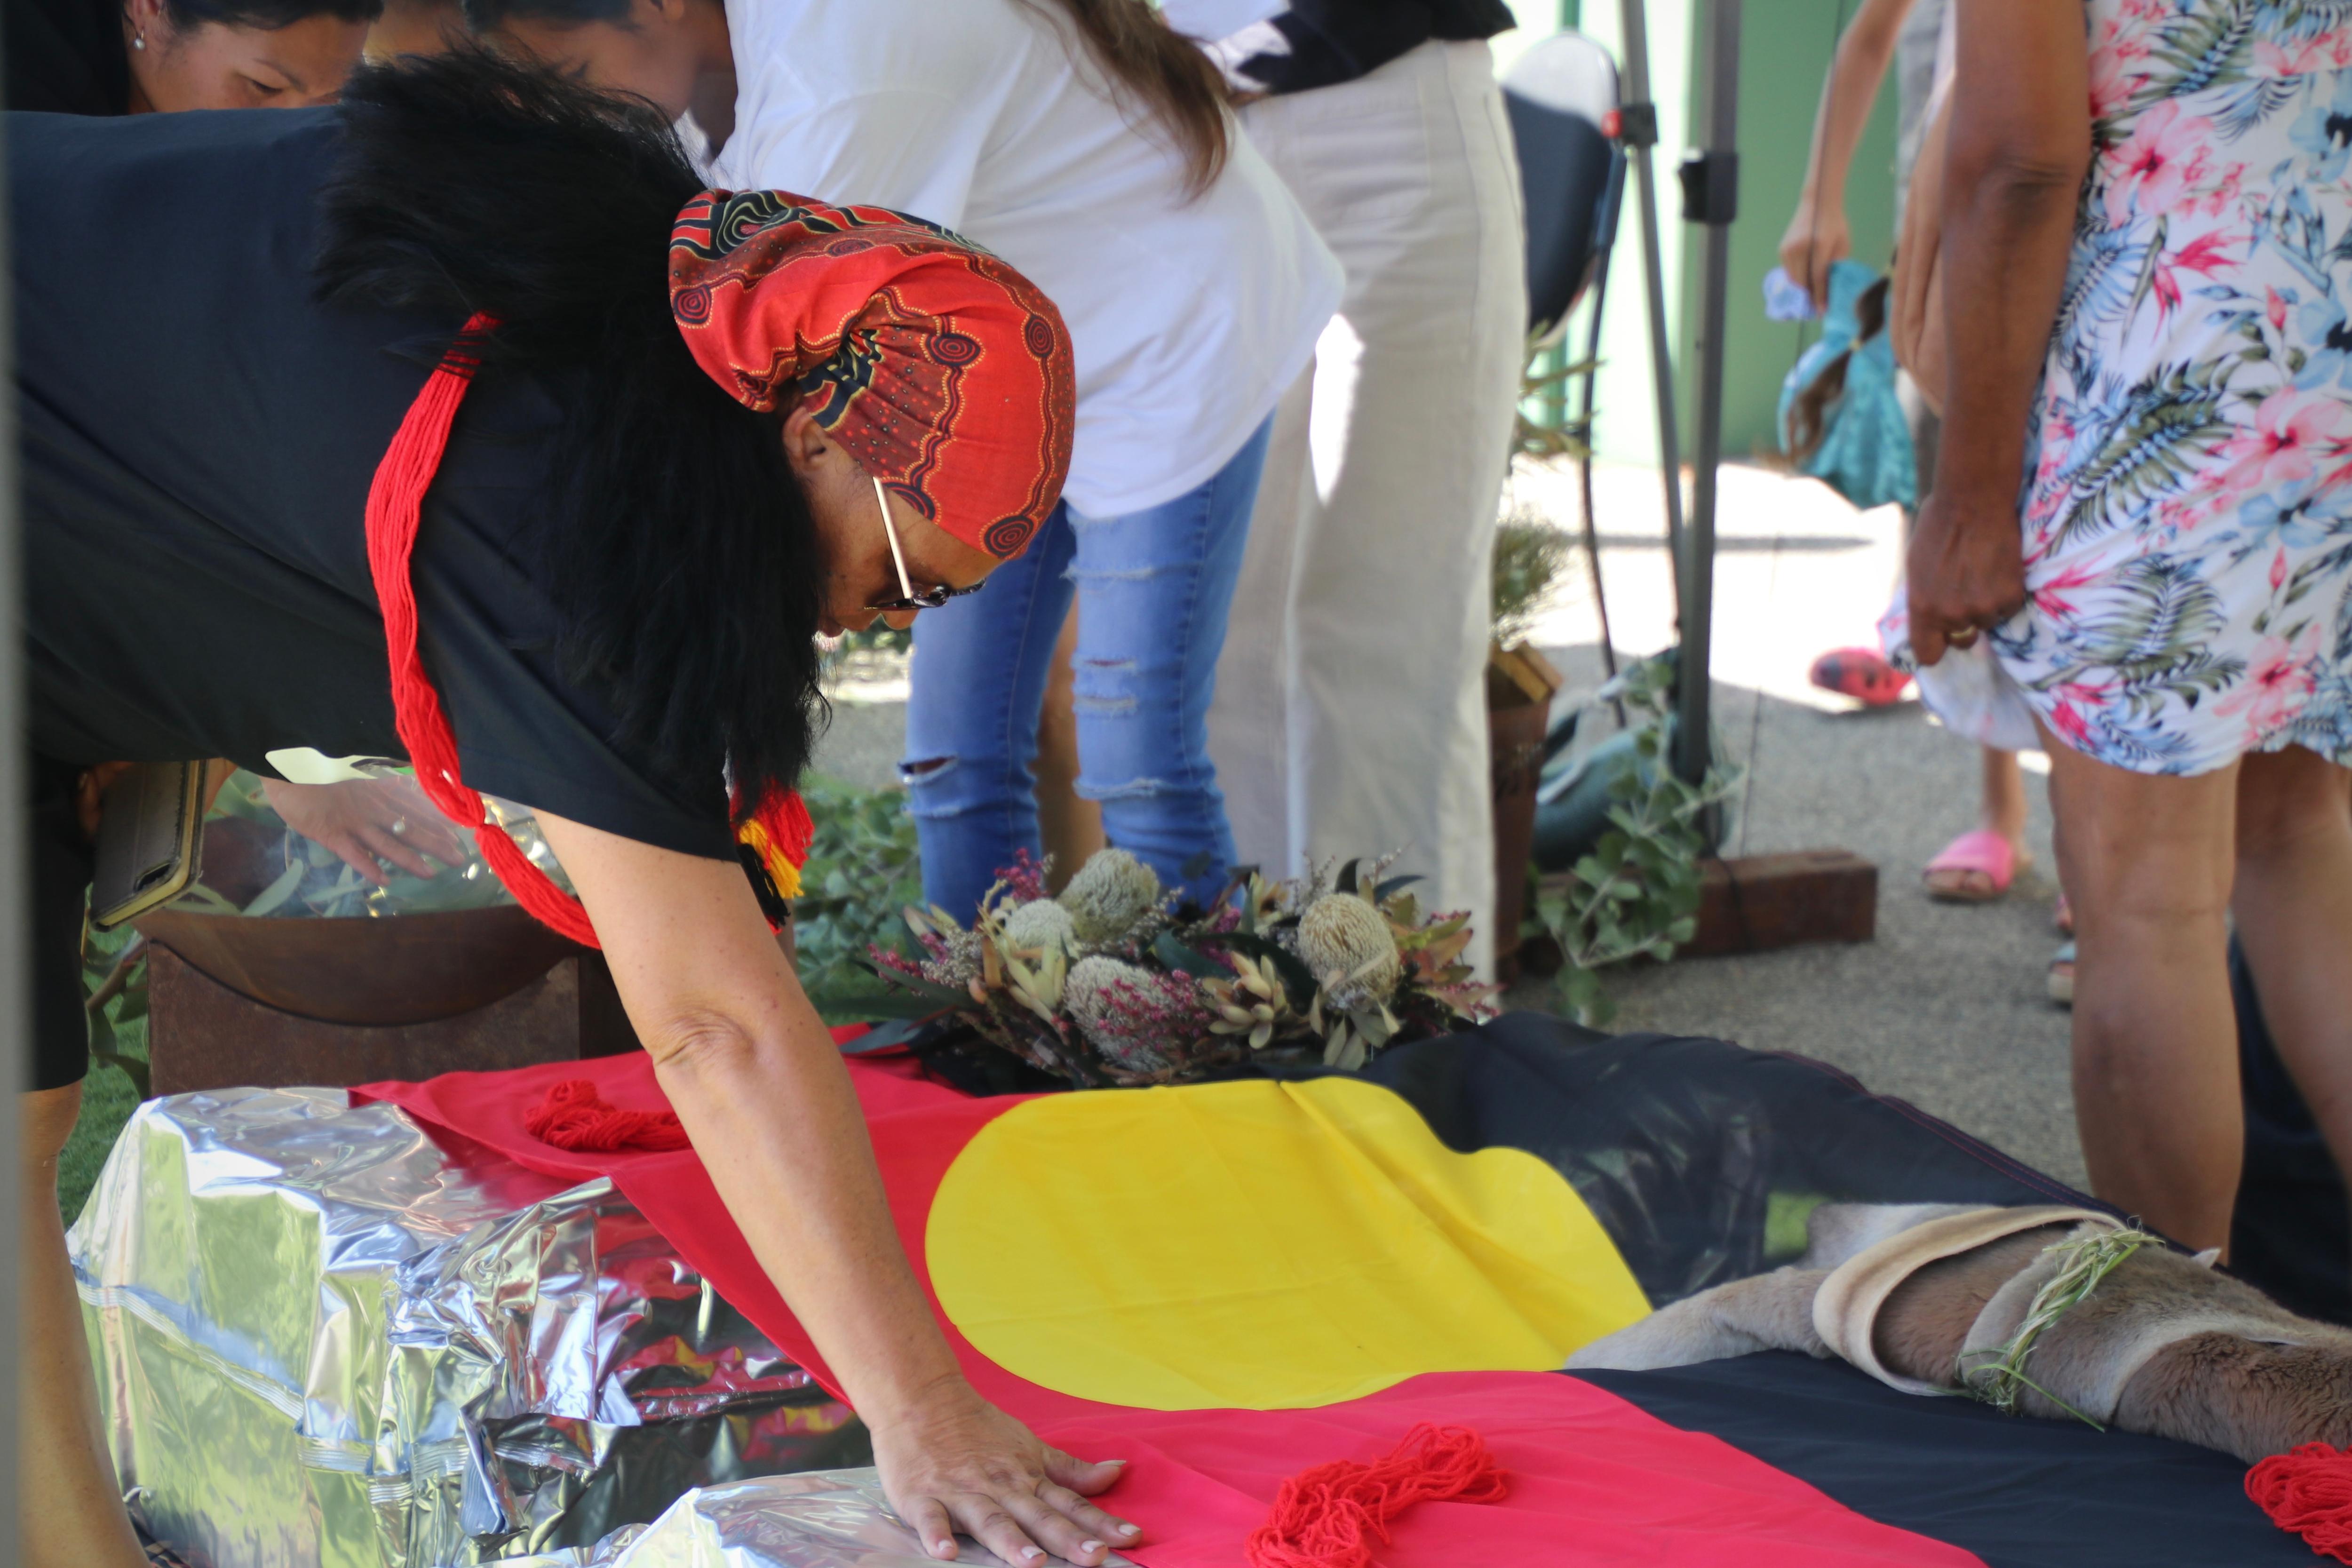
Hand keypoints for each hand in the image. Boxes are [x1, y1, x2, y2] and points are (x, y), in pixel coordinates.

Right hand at [260, 776, 469, 884]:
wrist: (281, 756)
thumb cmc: (312, 762)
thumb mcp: (348, 769)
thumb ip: (370, 779)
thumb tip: (395, 782)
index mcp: (374, 791)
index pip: (411, 809)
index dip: (434, 822)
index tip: (456, 833)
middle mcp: (369, 807)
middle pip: (408, 827)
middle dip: (435, 843)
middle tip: (460, 858)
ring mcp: (351, 820)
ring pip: (387, 842)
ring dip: (410, 859)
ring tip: (431, 873)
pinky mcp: (329, 832)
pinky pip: (351, 852)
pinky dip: (367, 865)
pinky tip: (384, 879)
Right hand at [868, 1375, 1139, 1564]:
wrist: (924, 1399)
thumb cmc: (980, 1430)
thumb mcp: (1031, 1448)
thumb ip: (1071, 1470)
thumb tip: (1118, 1471)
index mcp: (1027, 1478)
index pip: (1071, 1504)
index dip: (1101, 1522)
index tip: (1132, 1539)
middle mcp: (1001, 1487)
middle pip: (1038, 1516)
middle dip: (1067, 1539)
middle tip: (1095, 1558)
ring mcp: (963, 1492)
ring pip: (991, 1520)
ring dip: (1012, 1542)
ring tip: (1033, 1562)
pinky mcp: (923, 1496)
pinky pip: (931, 1518)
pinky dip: (937, 1534)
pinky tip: (946, 1553)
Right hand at [1779, 201, 1850, 309]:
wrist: (1817, 201)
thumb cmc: (1835, 223)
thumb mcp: (1843, 244)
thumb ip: (1836, 266)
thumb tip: (1829, 289)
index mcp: (1820, 244)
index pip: (1817, 277)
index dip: (1820, 296)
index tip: (1821, 311)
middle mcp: (1801, 247)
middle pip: (1802, 281)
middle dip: (1809, 297)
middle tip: (1816, 308)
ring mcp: (1789, 248)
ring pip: (1793, 278)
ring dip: (1802, 289)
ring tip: (1811, 296)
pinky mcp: (1783, 249)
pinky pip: (1789, 271)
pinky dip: (1797, 278)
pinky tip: (1805, 281)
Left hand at [1906, 486, 2027, 665]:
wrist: (1973, 500)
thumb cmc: (1937, 527)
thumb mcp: (1915, 568)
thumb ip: (1922, 599)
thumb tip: (1928, 621)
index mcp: (1923, 609)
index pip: (1928, 655)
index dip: (1936, 647)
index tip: (1941, 639)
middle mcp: (1952, 615)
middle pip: (1962, 639)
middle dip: (1963, 623)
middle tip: (1966, 593)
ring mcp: (1983, 607)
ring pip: (1987, 622)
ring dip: (1985, 605)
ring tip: (1982, 573)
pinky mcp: (2011, 596)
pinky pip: (2008, 608)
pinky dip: (2005, 594)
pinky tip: (1998, 569)